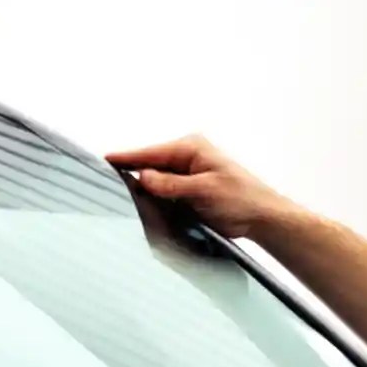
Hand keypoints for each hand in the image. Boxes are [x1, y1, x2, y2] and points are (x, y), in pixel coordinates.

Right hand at [105, 134, 300, 240]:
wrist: (264, 218)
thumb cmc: (242, 200)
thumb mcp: (204, 191)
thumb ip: (171, 184)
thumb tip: (142, 177)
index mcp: (191, 148)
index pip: (149, 152)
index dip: (125, 157)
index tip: (103, 158)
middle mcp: (187, 155)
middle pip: (149, 164)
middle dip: (130, 172)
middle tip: (103, 180)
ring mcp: (187, 172)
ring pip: (154, 178)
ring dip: (142, 187)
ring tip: (116, 191)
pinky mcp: (188, 188)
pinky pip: (163, 189)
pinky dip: (153, 195)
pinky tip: (140, 202)